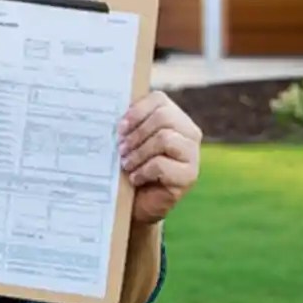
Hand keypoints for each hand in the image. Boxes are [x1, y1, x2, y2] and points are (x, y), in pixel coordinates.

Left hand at [116, 90, 201, 223]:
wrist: (138, 203)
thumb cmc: (132, 166)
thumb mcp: (128, 141)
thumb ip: (127, 123)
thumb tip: (109, 108)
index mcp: (175, 117)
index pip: (159, 99)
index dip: (136, 111)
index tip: (119, 128)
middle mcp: (189, 132)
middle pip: (163, 117)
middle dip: (136, 133)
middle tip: (121, 149)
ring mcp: (193, 154)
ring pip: (164, 139)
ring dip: (139, 153)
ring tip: (126, 164)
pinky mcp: (189, 175)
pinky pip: (162, 164)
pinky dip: (143, 171)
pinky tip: (135, 178)